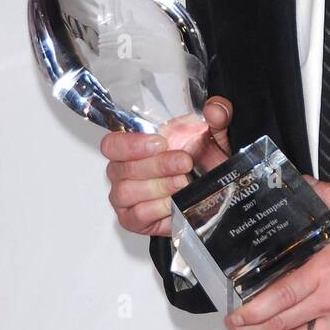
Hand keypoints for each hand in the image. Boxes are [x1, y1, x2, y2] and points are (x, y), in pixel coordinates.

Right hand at [101, 96, 233, 237]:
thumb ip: (217, 117)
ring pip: (127, 191)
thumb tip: (215, 109)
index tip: (161, 143)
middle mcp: (123, 171)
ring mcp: (125, 197)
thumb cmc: (203, 164)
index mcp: (134, 146)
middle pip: (122, 168)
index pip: (112, 143)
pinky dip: (157, 209)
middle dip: (157, 165)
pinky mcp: (133, 219)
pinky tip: (174, 204)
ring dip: (158, 186)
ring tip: (183, 183)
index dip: (131, 143)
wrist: (215, 195)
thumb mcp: (215, 137)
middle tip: (185, 163)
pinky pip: (136, 215)